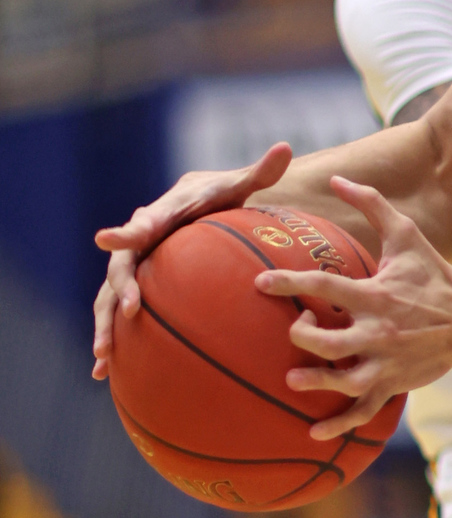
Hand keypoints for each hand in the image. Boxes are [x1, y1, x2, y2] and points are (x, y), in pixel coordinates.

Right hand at [92, 141, 292, 378]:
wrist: (201, 204)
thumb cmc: (223, 196)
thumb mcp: (241, 184)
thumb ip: (260, 171)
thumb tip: (285, 146)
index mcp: (165, 211)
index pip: (145, 221)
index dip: (127, 231)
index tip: (108, 240)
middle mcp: (143, 237)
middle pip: (123, 264)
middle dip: (121, 287)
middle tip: (131, 311)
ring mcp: (137, 263)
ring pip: (110, 295)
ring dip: (105, 323)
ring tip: (102, 356)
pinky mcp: (139, 284)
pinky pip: (120, 312)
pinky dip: (111, 338)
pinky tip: (102, 371)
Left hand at [254, 176, 451, 439]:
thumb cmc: (434, 276)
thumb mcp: (407, 236)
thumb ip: (371, 205)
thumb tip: (338, 178)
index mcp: (376, 294)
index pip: (325, 287)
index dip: (290, 283)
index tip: (261, 284)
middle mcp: (379, 330)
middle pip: (328, 340)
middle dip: (303, 337)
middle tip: (296, 329)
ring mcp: (387, 361)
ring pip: (343, 379)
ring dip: (315, 381)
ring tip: (294, 378)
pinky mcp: (394, 383)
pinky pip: (363, 409)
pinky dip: (339, 424)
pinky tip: (314, 432)